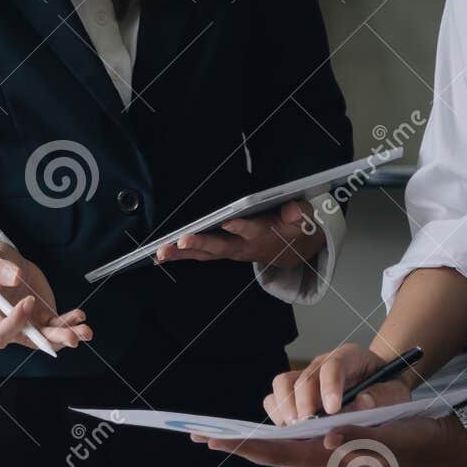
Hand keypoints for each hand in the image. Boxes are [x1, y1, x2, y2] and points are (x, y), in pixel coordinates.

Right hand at [0, 242, 92, 350]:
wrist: (5, 262)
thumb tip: (16, 277)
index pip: (0, 333)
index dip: (15, 322)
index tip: (29, 300)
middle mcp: (9, 325)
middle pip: (30, 341)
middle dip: (51, 340)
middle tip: (71, 338)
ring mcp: (29, 323)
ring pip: (47, 337)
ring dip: (67, 335)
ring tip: (86, 331)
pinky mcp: (43, 317)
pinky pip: (57, 325)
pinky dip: (70, 322)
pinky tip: (80, 316)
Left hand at [154, 200, 322, 268]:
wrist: (293, 251)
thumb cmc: (295, 229)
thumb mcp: (305, 219)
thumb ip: (299, 214)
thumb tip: (291, 210)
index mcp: (264, 235)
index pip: (251, 231)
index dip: (240, 228)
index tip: (228, 222)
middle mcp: (244, 247)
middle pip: (220, 246)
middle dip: (200, 243)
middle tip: (181, 240)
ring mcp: (231, 252)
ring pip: (205, 253)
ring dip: (182, 253)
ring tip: (161, 251)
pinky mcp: (222, 252)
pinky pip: (199, 255)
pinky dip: (181, 255)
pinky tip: (161, 253)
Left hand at [193, 413, 466, 466]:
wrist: (437, 448)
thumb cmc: (414, 441)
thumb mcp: (388, 436)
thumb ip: (358, 436)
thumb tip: (325, 437)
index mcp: (328, 458)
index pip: (277, 453)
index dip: (244, 446)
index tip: (213, 441)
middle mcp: (320, 457)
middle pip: (269, 451)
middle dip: (235, 444)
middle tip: (199, 436)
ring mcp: (325, 453)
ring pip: (279, 447)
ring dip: (250, 441)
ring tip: (220, 434)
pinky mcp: (333, 445)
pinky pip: (295, 442)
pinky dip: (273, 436)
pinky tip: (261, 431)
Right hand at [264, 343, 412, 424]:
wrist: (380, 387)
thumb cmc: (387, 389)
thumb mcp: (394, 392)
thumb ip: (382, 396)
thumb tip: (363, 402)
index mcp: (349, 357)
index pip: (333, 365)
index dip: (330, 387)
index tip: (332, 411)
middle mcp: (322, 364)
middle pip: (304, 377)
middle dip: (304, 403)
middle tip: (309, 426)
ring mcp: (306, 377)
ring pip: (282, 383)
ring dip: (286, 408)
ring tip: (296, 430)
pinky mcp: (295, 393)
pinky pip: (274, 398)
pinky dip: (277, 414)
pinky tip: (290, 431)